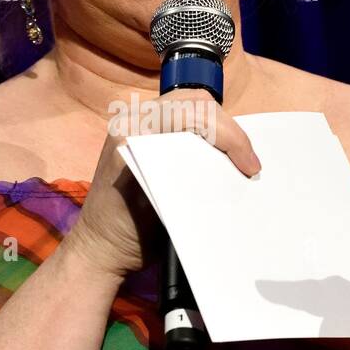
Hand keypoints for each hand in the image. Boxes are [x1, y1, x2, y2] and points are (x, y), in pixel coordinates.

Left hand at [65, 89, 261, 280]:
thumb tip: (228, 166)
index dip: (228, 136)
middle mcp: (132, 118)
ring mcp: (138, 121)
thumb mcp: (159, 209)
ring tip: (239, 158)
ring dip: (221, 128)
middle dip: (229, 130)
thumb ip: (187, 180)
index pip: (191, 114)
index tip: (249, 167)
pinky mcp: (147, 131)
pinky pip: (186, 117)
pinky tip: (222, 154)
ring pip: (194, 105)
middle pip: (196, 103)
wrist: (99, 247)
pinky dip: (209, 132)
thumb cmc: (124, 235)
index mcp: (131, 132)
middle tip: (249, 164)